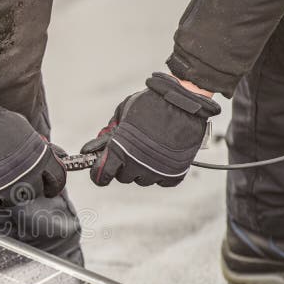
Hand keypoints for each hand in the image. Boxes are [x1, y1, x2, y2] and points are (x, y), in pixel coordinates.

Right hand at [0, 93, 66, 207]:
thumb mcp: (26, 132)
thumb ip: (38, 149)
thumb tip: (46, 158)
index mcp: (41, 160)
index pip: (57, 180)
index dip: (53, 184)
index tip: (49, 186)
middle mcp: (28, 176)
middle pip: (35, 191)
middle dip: (29, 186)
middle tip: (19, 179)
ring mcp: (7, 188)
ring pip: (14, 199)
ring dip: (9, 192)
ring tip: (0, 181)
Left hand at [81, 73, 220, 186]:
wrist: (184, 102)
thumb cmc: (152, 103)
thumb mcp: (123, 112)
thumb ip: (110, 131)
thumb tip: (98, 145)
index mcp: (120, 151)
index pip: (102, 175)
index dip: (99, 175)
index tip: (100, 173)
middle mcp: (136, 165)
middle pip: (123, 177)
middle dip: (124, 166)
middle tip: (130, 151)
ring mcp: (157, 171)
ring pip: (143, 180)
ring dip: (142, 169)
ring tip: (149, 151)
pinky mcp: (175, 173)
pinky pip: (163, 181)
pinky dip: (162, 173)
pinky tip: (162, 159)